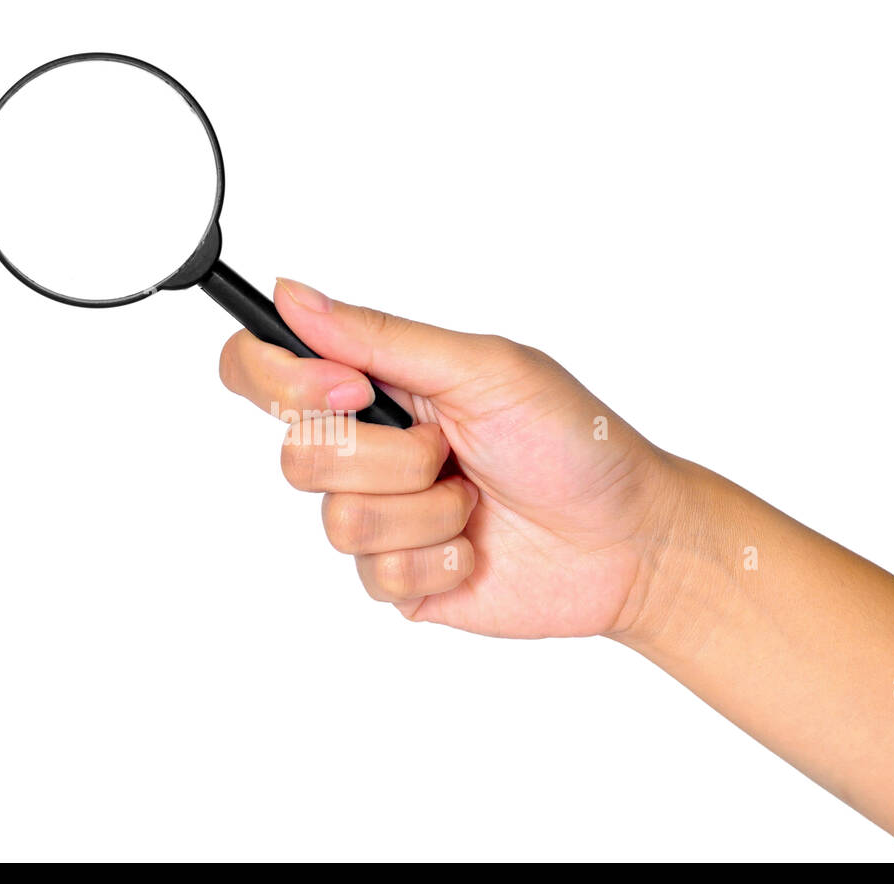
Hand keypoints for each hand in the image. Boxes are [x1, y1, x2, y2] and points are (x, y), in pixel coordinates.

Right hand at [219, 278, 681, 638]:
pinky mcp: (396, 579)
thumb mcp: (484, 369)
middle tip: (449, 451)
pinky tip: (477, 547)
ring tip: (474, 502)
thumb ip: (381, 336)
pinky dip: (440, 558)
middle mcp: (365, 449)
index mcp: (378, 385)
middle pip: (296, 454)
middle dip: (390, 458)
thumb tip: (293, 294)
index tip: (351, 389)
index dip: (279, 379)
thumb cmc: (575, 441)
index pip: (263, 368)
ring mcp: (379, 517)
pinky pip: (375, 576)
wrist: (630, 538)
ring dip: (426, 512)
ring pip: (338, 522)